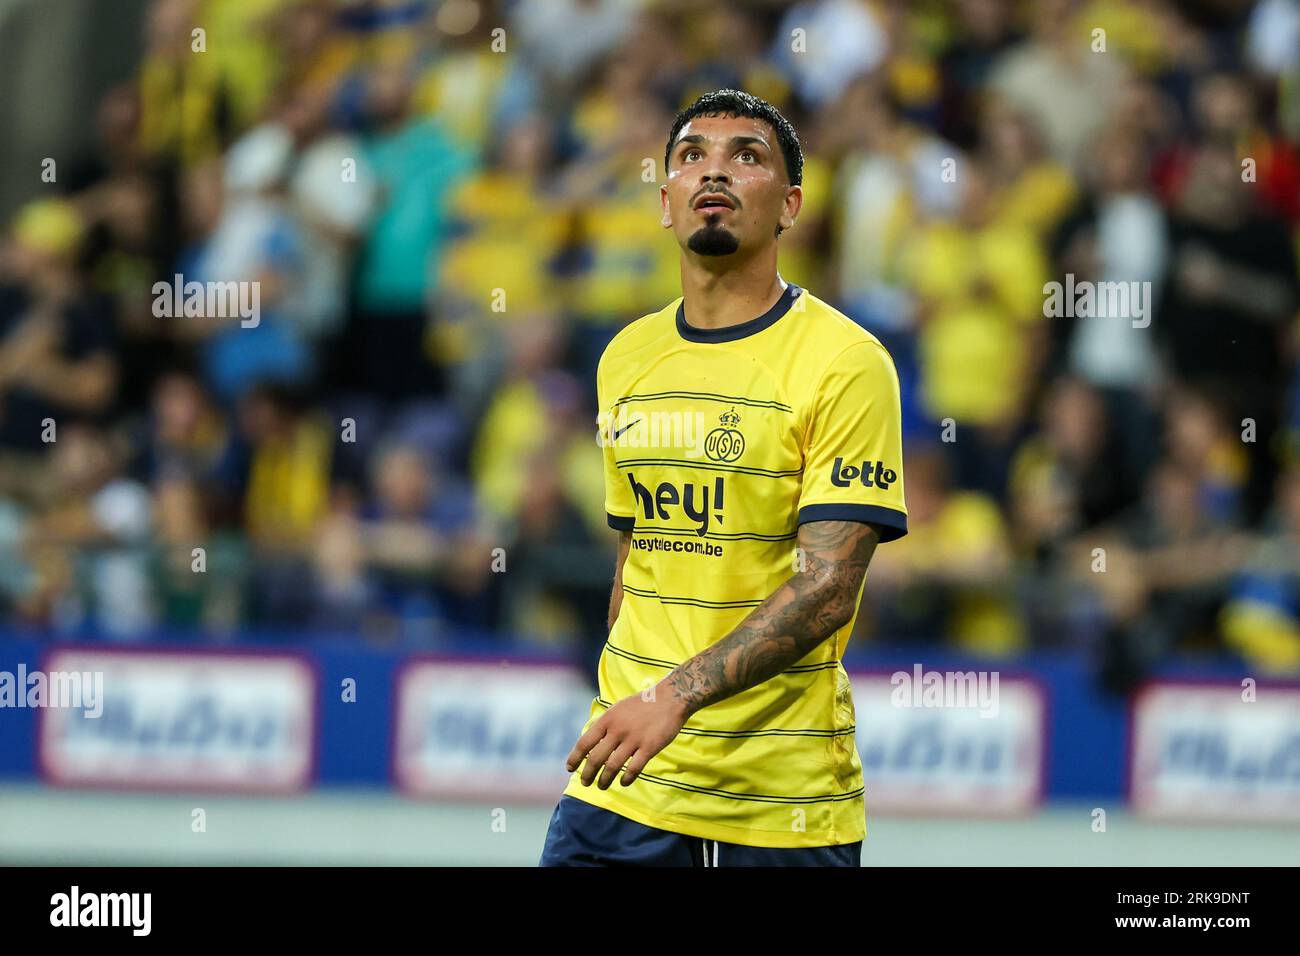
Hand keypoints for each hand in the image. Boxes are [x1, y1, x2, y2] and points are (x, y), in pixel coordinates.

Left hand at [565, 683, 689, 789]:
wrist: (670, 698)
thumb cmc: (642, 704)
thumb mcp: (618, 709)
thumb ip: (606, 724)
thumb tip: (592, 742)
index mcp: (607, 719)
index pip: (584, 742)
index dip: (575, 758)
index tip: (570, 768)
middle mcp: (617, 730)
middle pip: (596, 758)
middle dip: (588, 774)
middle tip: (586, 783)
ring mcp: (633, 739)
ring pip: (613, 766)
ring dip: (605, 779)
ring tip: (602, 786)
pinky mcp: (649, 747)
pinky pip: (634, 768)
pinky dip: (627, 778)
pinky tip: (623, 782)